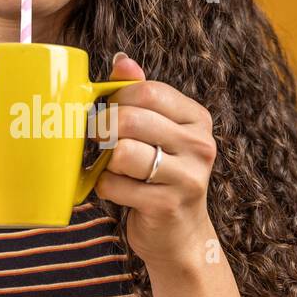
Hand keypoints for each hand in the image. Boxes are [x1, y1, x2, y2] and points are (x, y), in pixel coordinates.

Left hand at [91, 51, 217, 272]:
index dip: (116, 99)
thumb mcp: (158, 133)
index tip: (106, 111)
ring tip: (112, 166)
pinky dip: (105, 187)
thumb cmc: (160, 176)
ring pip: (122, 152)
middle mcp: (199, 145)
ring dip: (106, 160)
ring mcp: (187, 177)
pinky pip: (115, 184)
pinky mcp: (167, 205)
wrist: (179, 236)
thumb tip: (121, 60)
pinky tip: (117, 190)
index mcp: (196, 119)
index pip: (148, 91)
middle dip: (103, 128)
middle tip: (97, 138)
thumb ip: (140, 95)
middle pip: (131, 119)